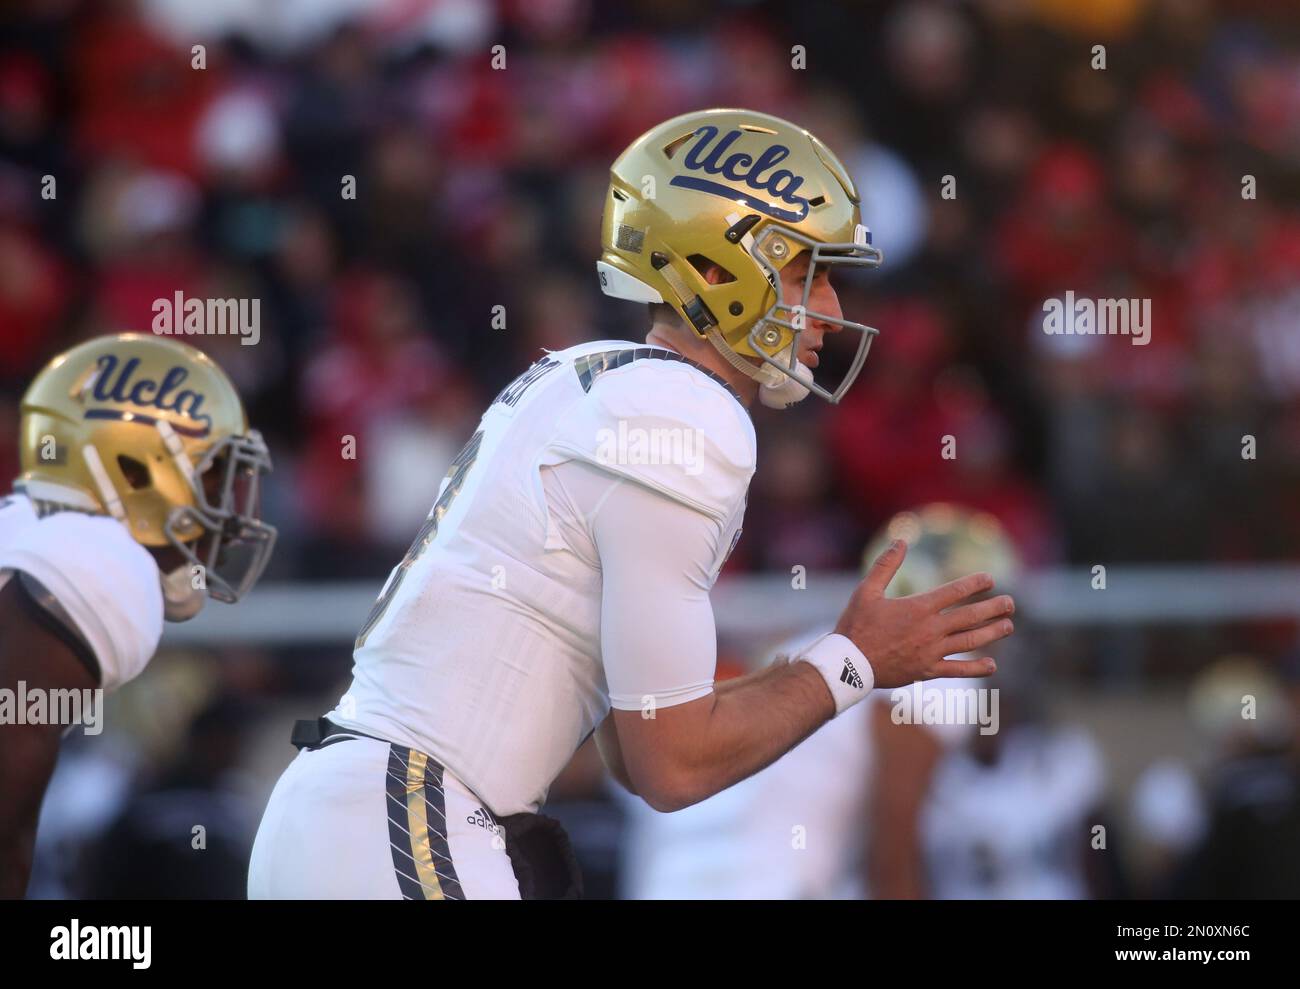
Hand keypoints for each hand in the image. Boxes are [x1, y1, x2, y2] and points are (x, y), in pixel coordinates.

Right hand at [833, 539, 1014, 689]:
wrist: (848, 664)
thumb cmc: (856, 625)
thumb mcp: (867, 590)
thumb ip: (886, 565)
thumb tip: (901, 540)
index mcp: (917, 607)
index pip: (954, 592)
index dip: (974, 584)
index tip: (990, 579)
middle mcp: (929, 629)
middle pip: (969, 617)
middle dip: (992, 608)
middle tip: (1010, 603)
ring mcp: (930, 652)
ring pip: (969, 642)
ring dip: (991, 633)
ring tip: (1008, 626)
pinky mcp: (927, 670)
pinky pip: (957, 670)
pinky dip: (976, 669)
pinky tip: (992, 665)